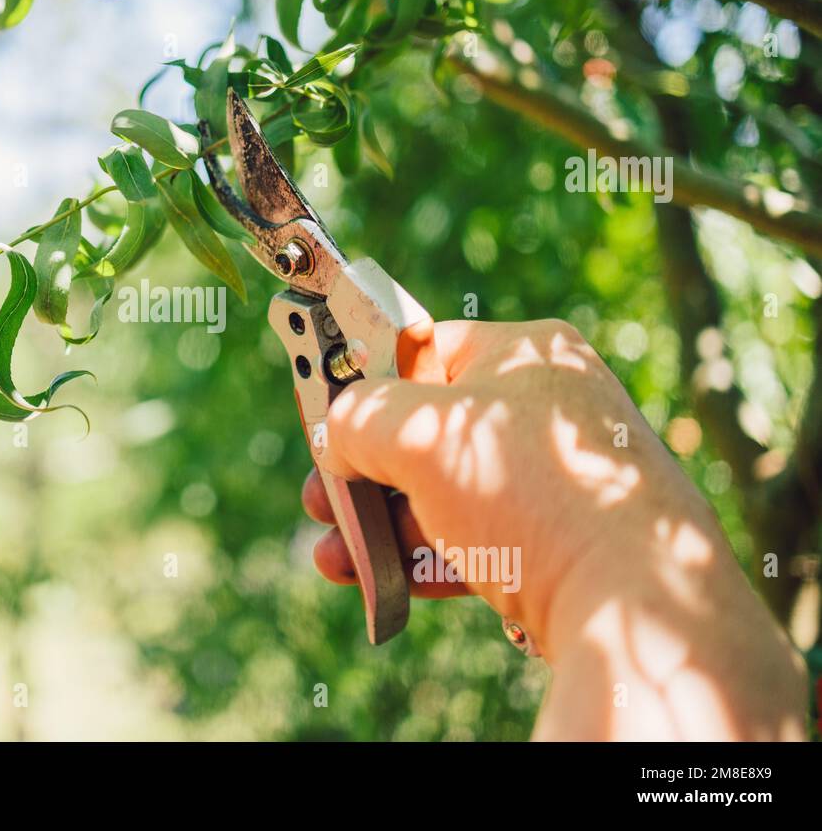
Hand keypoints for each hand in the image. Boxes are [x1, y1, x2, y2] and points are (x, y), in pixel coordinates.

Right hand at [305, 318, 805, 738]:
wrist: (634, 601)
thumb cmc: (532, 493)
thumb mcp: (418, 434)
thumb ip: (357, 417)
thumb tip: (335, 435)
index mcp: (526, 353)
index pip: (421, 348)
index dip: (361, 377)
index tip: (315, 405)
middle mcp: (548, 409)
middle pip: (426, 430)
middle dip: (360, 470)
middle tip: (319, 496)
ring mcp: (559, 480)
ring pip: (444, 494)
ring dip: (379, 525)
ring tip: (332, 554)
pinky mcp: (562, 545)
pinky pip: (474, 542)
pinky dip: (421, 559)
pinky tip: (375, 583)